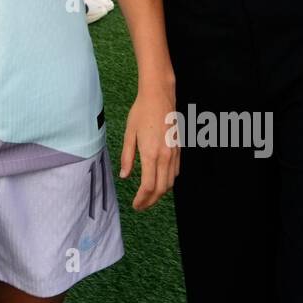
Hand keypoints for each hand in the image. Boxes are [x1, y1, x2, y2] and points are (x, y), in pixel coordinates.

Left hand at [118, 77, 178, 210]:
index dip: (142, 199)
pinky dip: (168, 182)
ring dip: (160, 193)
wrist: (159, 96)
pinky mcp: (178, 149)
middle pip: (161, 189)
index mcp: (151, 154)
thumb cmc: (141, 112)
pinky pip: (175, 172)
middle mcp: (165, 156)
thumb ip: (127, 157)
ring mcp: (174, 153)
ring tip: (148, 197)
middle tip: (141, 206)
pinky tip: (160, 182)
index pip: (148, 186)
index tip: (135, 205)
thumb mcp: (129, 133)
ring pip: (170, 182)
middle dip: (151, 201)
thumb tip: (124, 176)